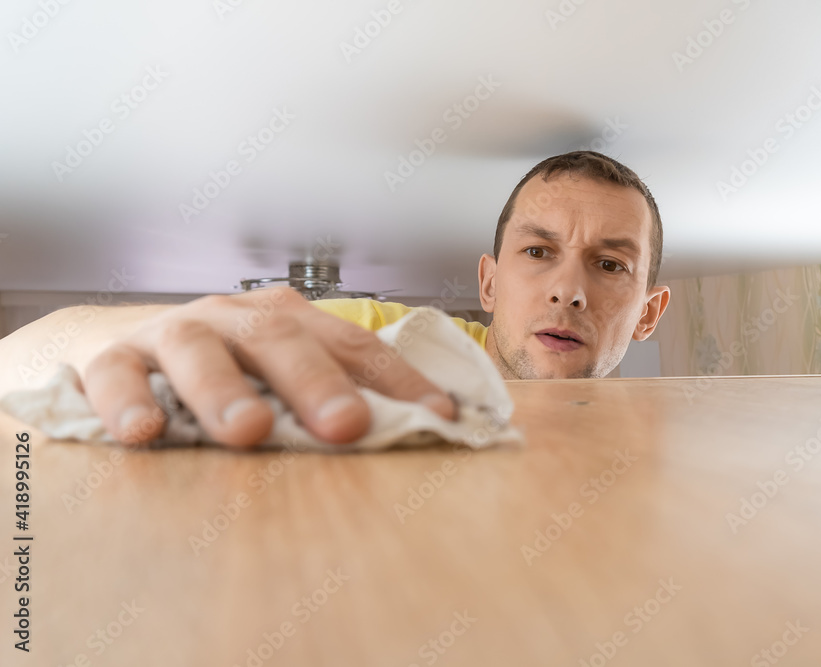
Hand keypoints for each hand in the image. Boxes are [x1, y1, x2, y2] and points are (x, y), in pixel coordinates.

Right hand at [82, 288, 455, 447]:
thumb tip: (423, 436)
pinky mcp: (112, 357)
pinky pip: (117, 374)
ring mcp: (175, 333)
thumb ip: (334, 402)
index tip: (441, 418)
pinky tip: (143, 431)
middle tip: (347, 425)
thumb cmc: (222, 374)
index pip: (354, 346)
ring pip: (200, 349)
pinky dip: (128, 400)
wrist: (118, 349)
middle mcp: (238, 319)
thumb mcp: (280, 382)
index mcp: (290, 322)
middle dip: (317, 382)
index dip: (398, 380)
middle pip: (282, 340)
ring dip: (225, 388)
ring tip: (247, 430)